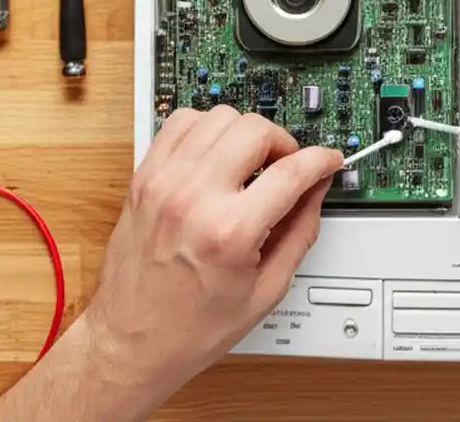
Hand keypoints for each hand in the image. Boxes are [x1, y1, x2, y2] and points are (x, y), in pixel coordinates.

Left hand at [83, 106, 343, 402]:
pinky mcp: (144, 179)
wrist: (130, 342)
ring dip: (245, 133)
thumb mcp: (266, 290)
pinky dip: (206, 128)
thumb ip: (299, 232)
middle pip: (255, 130)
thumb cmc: (190, 328)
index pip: (292, 172)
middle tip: (287, 167)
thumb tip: (316, 190)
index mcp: (229, 233)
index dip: (321, 160)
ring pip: (218, 117)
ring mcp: (163, 184)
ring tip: (251, 161)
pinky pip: (180, 123)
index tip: (328, 161)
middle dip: (284, 143)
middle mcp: (193, 199)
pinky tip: (217, 154)